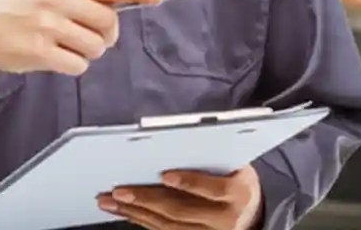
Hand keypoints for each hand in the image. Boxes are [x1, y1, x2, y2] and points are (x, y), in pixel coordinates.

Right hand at [0, 0, 160, 75]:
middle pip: (107, 20)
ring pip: (96, 46)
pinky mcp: (41, 52)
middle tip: (89, 33)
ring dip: (89, 50)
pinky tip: (56, 56)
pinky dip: (74, 64)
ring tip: (66, 43)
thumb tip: (123, 1)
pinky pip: (80, 65)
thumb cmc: (14, 3)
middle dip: (106, 32)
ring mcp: (47, 25)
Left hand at [96, 166, 263, 229]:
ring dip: (135, 213)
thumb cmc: (235, 177)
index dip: (190, 183)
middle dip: (147, 200)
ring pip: (168, 226)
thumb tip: (172, 139)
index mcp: (238, 193)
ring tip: (109, 201)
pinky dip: (141, 220)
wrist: (252, 213)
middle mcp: (225, 220)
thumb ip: (209, 155)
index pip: (214, 189)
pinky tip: (123, 211)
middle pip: (181, 211)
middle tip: (119, 191)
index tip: (164, 175)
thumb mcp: (234, 163)